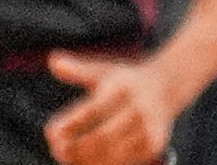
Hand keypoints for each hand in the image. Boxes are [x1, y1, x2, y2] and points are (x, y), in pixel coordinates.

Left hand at [46, 55, 178, 164]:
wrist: (166, 86)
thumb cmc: (125, 80)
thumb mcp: (104, 70)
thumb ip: (78, 69)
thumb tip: (52, 61)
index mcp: (124, 86)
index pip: (93, 110)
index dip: (70, 124)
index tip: (50, 131)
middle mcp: (139, 106)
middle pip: (101, 137)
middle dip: (75, 148)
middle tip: (56, 149)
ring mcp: (148, 127)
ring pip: (111, 154)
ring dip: (85, 160)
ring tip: (67, 157)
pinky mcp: (154, 144)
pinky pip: (123, 161)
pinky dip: (102, 164)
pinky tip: (87, 161)